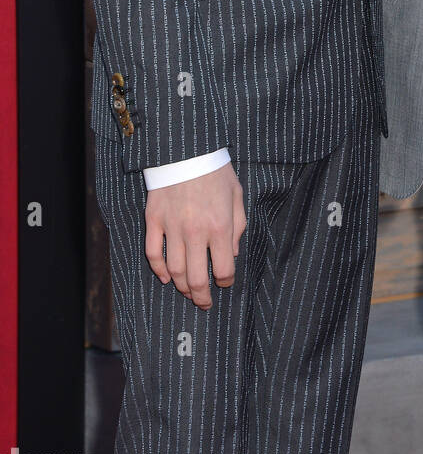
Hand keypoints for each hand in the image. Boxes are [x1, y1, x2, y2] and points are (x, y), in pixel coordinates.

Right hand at [144, 162, 246, 308]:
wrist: (187, 149)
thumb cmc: (216, 171)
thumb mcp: (236, 195)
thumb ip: (238, 226)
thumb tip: (233, 253)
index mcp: (219, 227)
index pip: (223, 269)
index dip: (225, 281)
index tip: (225, 282)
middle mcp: (195, 232)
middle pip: (196, 278)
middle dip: (201, 296)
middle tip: (204, 303)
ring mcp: (172, 228)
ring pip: (174, 271)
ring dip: (181, 286)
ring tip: (188, 292)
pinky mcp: (154, 221)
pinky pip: (153, 253)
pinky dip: (159, 269)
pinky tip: (166, 278)